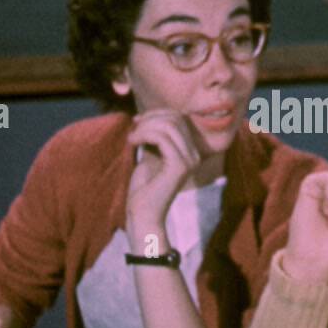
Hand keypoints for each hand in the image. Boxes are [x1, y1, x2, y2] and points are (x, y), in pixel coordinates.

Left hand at [125, 109, 201, 248]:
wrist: (143, 214)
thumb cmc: (144, 187)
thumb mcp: (152, 155)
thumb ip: (156, 137)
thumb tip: (151, 116)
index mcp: (192, 152)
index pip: (180, 119)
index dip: (157, 114)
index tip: (138, 121)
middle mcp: (196, 155)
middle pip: (176, 119)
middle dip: (151, 118)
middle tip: (133, 128)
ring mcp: (190, 160)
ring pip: (169, 125)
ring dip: (145, 126)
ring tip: (132, 137)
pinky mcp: (180, 166)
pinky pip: (162, 138)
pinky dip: (143, 134)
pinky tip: (132, 142)